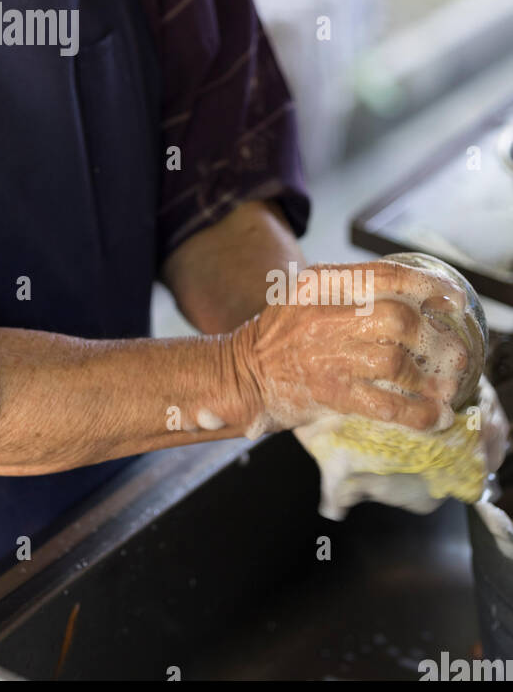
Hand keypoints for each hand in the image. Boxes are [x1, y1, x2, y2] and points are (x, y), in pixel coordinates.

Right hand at [228, 259, 473, 439]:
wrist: (240, 375)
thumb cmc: (278, 337)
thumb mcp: (305, 297)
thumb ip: (347, 292)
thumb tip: (410, 300)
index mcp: (320, 284)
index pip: (385, 275)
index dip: (426, 284)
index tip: (452, 297)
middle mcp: (324, 315)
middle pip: (398, 318)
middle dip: (433, 337)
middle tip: (452, 351)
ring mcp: (327, 356)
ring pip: (396, 360)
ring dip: (427, 377)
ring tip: (444, 385)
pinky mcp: (331, 393)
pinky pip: (386, 404)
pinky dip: (418, 412)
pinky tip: (434, 416)